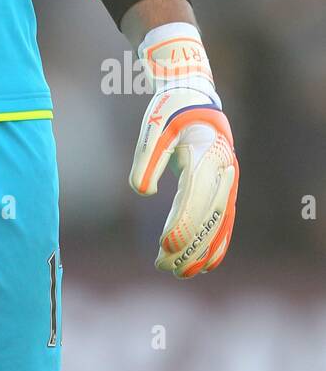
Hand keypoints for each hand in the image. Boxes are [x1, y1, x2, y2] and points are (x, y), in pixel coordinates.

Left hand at [129, 26, 237, 277]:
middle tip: (163, 265)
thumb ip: (147, 157)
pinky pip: (224, 221)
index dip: (183, 220)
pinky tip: (202, 266)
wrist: (195, 97)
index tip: (165, 244)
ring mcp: (228, 181)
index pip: (196, 193)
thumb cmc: (171, 110)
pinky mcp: (225, 189)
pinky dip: (216, 244)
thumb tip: (141, 191)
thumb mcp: (154, 126)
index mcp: (207, 151)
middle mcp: (224, 170)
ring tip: (178, 273)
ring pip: (218, 223)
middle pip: (209, 214)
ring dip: (200, 250)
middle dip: (189, 243)